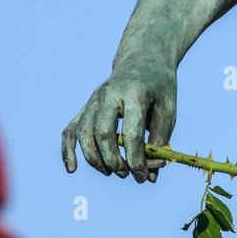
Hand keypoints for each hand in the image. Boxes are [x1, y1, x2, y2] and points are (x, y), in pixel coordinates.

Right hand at [62, 66, 176, 182]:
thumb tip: (150, 177)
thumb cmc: (159, 88)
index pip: (130, 133)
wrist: (143, 60)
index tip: (143, 176)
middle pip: (101, 134)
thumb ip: (161, 141)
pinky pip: (70, 130)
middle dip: (113, 160)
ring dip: (95, 159)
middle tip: (127, 173)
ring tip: (112, 172)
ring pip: (83, 134)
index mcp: (133, 94)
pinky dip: (68, 150)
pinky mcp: (86, 106)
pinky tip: (72, 169)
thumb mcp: (168, 110)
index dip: (136, 159)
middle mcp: (107, 95)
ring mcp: (93, 100)